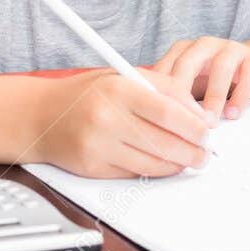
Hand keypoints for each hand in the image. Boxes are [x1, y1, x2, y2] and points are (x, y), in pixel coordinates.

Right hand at [33, 68, 218, 178]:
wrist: (41, 116)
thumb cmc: (88, 93)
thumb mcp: (124, 76)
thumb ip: (164, 89)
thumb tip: (199, 114)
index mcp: (118, 89)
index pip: (168, 113)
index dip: (194, 126)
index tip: (208, 132)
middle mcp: (106, 118)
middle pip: (164, 142)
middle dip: (192, 151)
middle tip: (205, 153)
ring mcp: (98, 146)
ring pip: (152, 163)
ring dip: (177, 165)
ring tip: (190, 160)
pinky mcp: (92, 168)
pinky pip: (134, 174)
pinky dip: (154, 171)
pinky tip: (165, 164)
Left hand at [152, 36, 249, 120]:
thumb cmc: (213, 80)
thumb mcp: (188, 86)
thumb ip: (168, 94)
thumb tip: (138, 112)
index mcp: (182, 51)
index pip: (166, 69)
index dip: (161, 94)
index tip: (157, 119)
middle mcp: (204, 46)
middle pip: (188, 64)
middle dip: (185, 94)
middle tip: (183, 122)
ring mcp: (230, 49)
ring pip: (220, 68)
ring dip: (214, 97)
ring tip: (210, 122)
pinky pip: (247, 75)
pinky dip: (239, 96)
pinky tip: (233, 114)